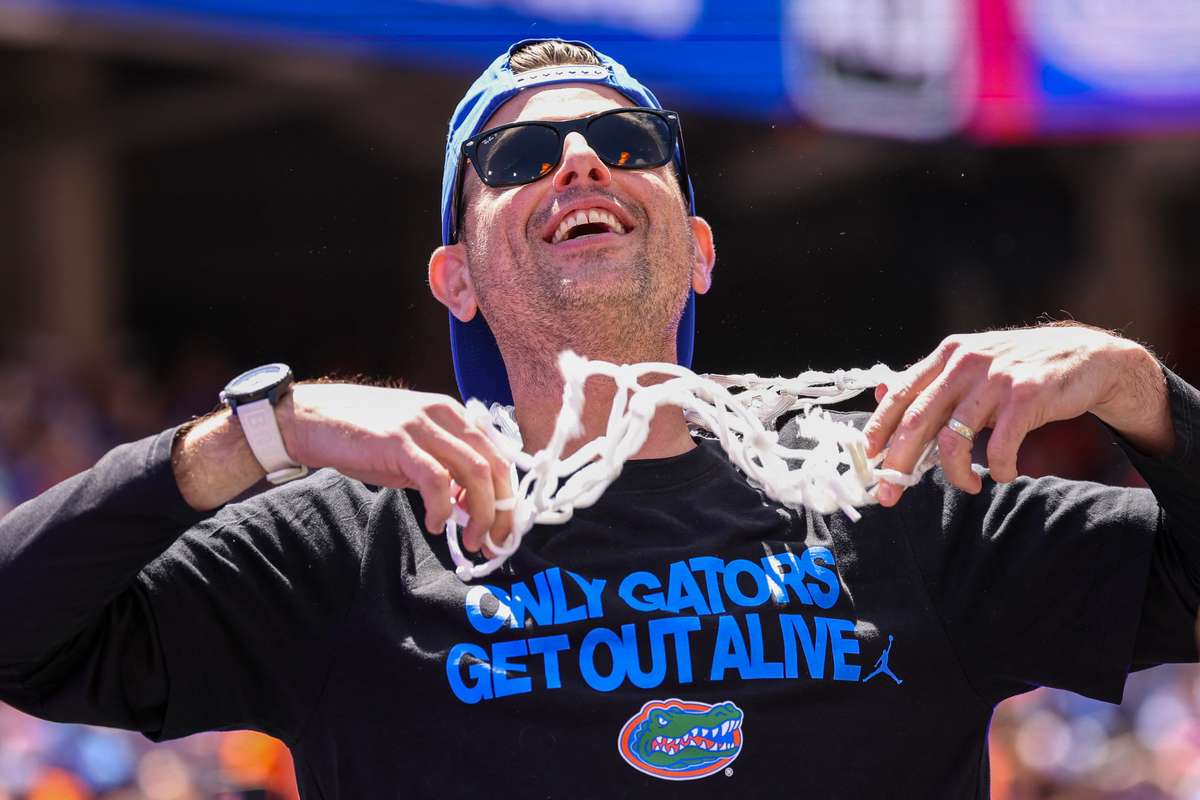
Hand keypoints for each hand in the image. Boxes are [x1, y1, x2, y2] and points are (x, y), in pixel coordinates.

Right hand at [279, 383, 512, 551]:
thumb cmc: (362, 437)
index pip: (498, 456)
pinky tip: (434, 524)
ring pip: (474, 472)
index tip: (503, 528)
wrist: (312, 419)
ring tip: (470, 540)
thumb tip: (470, 505)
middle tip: (495, 543)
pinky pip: (436, 479)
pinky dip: (442, 507)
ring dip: (479, 514)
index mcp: (453, 414)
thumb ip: (445, 469)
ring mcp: (422, 425)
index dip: (507, 496)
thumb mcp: (413, 448)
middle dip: (502, 511)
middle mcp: (445, 414)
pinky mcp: (399, 441)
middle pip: (495, 466)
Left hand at [862, 325, 1146, 505]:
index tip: (866, 459)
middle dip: (899, 463)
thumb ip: (930, 381)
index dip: (878, 429)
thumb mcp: (971, 364)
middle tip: (889, 493)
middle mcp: (965, 363)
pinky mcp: (1025, 397)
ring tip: (967, 486)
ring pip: (952, 440)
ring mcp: (994, 379)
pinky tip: (1005, 474)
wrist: (1085, 356)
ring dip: (955, 473)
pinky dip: (999, 469)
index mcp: (947, 355)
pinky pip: (998, 448)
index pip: (899, 395)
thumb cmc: (1020, 368)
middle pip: (916, 421)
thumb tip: (882, 393)